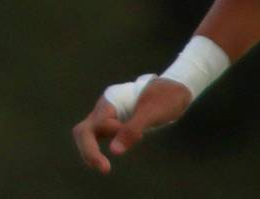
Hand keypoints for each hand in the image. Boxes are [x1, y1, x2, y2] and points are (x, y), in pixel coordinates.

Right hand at [70, 77, 192, 174]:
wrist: (176, 90)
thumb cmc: (165, 98)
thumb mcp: (152, 113)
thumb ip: (132, 129)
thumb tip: (114, 151)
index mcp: (111, 101)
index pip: (97, 124)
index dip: (111, 134)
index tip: (138, 135)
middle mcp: (105, 108)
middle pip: (84, 130)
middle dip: (88, 150)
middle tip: (104, 169)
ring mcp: (108, 116)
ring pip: (88, 134)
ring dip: (91, 151)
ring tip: (103, 167)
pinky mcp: (114, 123)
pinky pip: (98, 136)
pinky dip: (97, 149)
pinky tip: (106, 158)